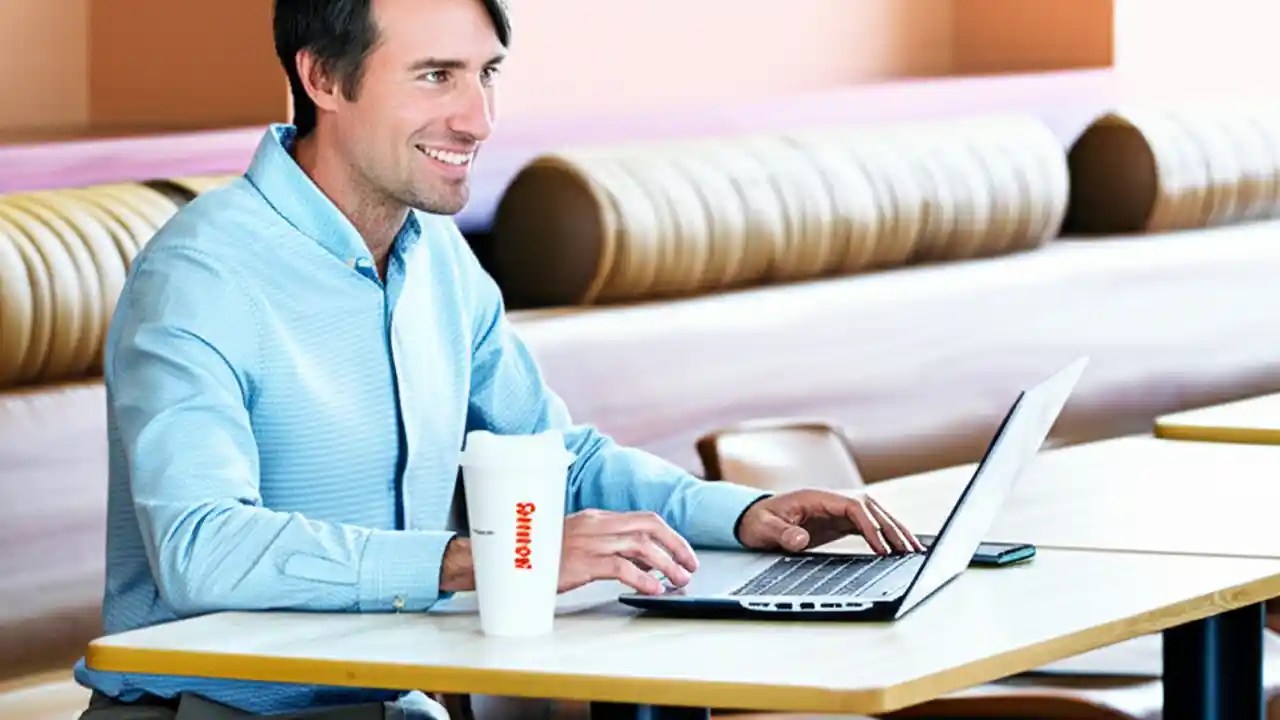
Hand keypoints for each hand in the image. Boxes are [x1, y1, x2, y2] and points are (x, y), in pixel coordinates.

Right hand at [558, 510, 698, 595]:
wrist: (511, 560)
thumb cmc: (546, 556)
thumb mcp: (583, 545)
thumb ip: (613, 548)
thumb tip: (648, 562)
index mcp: (598, 518)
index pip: (645, 518)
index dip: (670, 535)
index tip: (685, 553)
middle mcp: (597, 525)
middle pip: (650, 526)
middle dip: (676, 545)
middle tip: (690, 566)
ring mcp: (590, 542)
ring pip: (641, 546)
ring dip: (666, 564)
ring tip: (679, 580)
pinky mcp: (582, 562)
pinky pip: (621, 567)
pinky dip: (644, 578)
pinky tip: (654, 589)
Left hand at [735, 489, 924, 554]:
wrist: (749, 519)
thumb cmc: (756, 521)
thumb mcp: (763, 528)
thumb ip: (782, 532)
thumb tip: (799, 538)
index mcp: (816, 497)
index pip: (853, 506)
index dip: (870, 526)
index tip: (881, 547)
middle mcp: (831, 500)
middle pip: (871, 509)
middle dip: (892, 528)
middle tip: (910, 551)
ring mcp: (836, 510)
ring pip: (874, 516)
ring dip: (894, 531)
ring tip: (914, 550)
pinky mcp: (838, 521)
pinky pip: (867, 526)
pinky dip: (884, 535)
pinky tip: (898, 548)